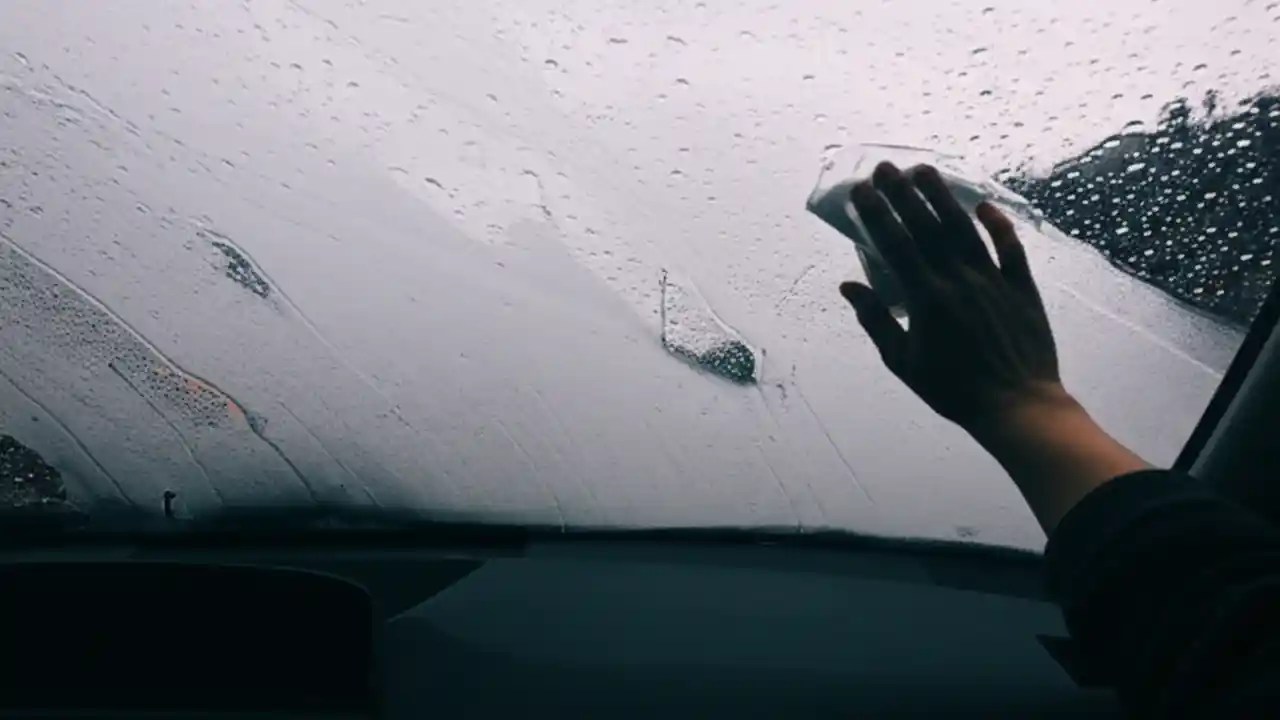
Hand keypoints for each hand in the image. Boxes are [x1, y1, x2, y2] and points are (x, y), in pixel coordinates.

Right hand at [839, 162, 1067, 433]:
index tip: (861, 190)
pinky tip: (983, 205)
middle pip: (926, 227)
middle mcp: (959, 280)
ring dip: (942, 198)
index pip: (895, 245)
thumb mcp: (903, 362)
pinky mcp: (1022, 287)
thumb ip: (876, 320)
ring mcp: (993, 280)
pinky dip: (997, 224)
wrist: (1016, 406)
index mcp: (926, 299)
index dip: (876, 214)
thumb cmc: (953, 390)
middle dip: (902, 194)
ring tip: (924, 171)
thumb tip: (848, 287)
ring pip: (964, 229)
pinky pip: (1009, 248)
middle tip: (885, 168)